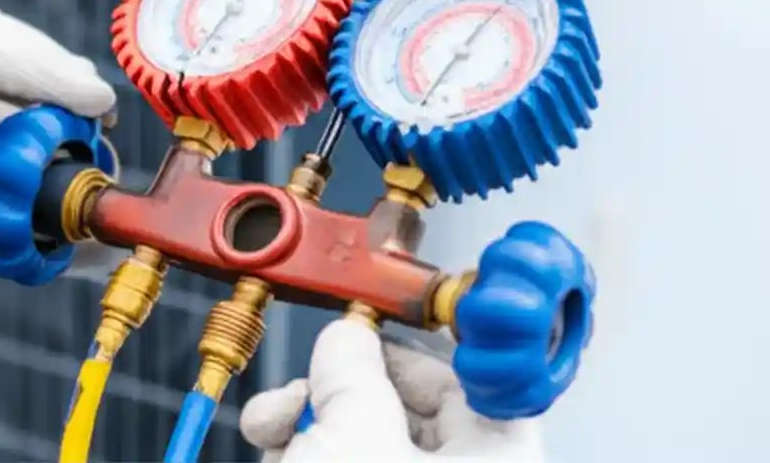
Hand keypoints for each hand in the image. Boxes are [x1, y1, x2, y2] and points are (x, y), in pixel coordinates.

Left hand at [0, 0, 120, 275]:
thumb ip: (42, 66)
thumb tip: (101, 97)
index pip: (33, 69)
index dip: (71, 90)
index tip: (101, 113)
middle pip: (39, 130)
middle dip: (77, 148)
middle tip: (102, 162)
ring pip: (28, 186)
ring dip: (66, 198)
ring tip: (97, 205)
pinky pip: (3, 237)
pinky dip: (42, 247)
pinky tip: (84, 251)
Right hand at [240, 320, 543, 462]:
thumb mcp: (353, 438)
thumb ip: (351, 372)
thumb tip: (345, 336)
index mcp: (496, 458)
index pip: (477, 379)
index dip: (421, 344)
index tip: (379, 321)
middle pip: (408, 407)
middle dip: (340, 386)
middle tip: (308, 380)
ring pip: (365, 439)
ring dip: (309, 419)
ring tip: (273, 422)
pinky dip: (303, 454)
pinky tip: (273, 448)